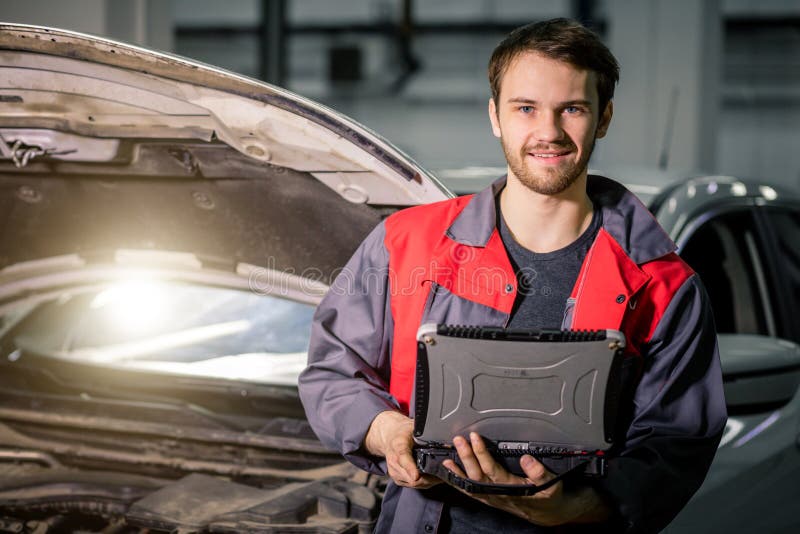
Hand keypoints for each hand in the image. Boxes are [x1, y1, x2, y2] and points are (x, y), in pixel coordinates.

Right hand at [364, 410, 439, 488]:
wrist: (389, 436)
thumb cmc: (404, 432)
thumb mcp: (415, 427)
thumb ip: (427, 435)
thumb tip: (445, 443)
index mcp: (398, 444)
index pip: (402, 457)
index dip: (410, 467)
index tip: (416, 475)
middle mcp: (393, 460)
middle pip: (411, 476)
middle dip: (429, 477)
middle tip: (445, 472)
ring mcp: (394, 471)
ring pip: (413, 483)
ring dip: (427, 481)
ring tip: (440, 473)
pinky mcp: (396, 479)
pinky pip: (412, 485)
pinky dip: (423, 482)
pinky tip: (431, 475)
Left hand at [443, 432, 609, 525]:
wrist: (547, 513)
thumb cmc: (549, 496)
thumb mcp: (551, 484)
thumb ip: (539, 472)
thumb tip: (526, 459)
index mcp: (512, 488)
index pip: (492, 470)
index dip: (482, 454)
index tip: (476, 437)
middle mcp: (498, 494)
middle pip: (477, 476)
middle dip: (466, 456)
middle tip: (459, 439)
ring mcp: (491, 497)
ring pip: (470, 485)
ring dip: (458, 471)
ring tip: (447, 458)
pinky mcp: (488, 498)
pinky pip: (470, 491)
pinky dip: (458, 482)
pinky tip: (450, 473)